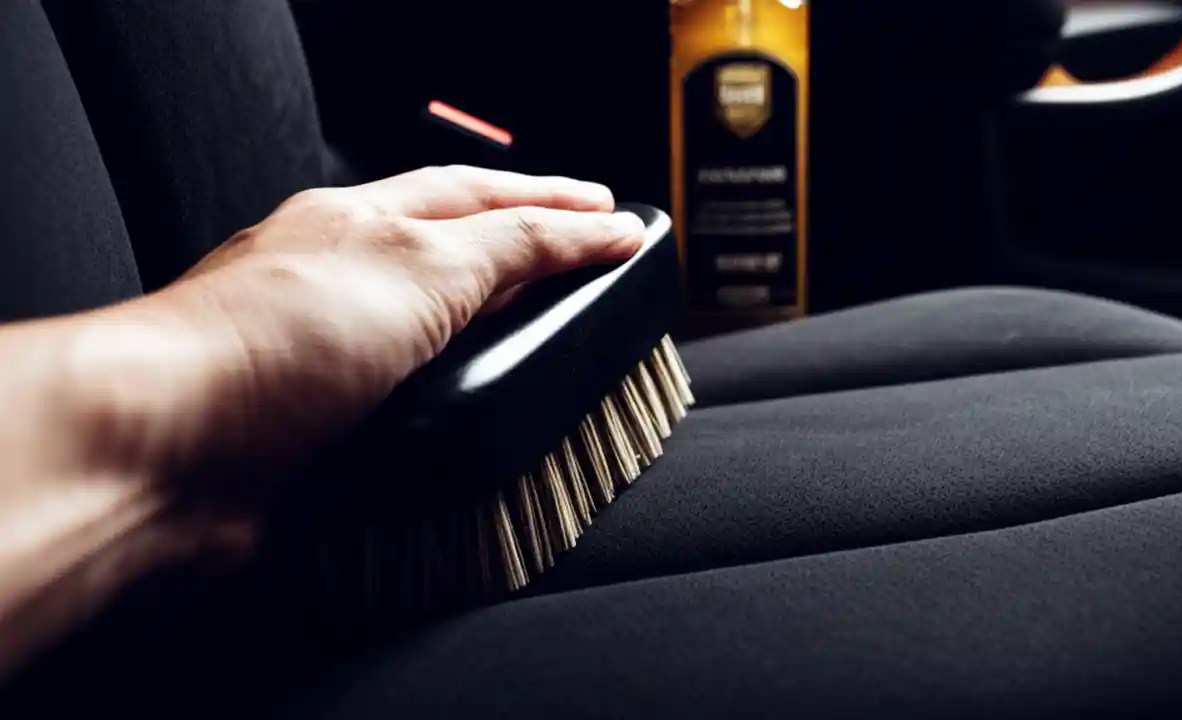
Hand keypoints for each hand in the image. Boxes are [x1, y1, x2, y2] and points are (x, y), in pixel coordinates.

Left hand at [69, 166, 644, 485]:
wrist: (169, 448)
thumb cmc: (266, 341)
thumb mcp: (419, 265)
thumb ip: (515, 246)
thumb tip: (596, 228)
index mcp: (361, 223)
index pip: (477, 197)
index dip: (552, 204)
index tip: (612, 218)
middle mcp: (343, 284)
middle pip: (453, 265)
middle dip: (524, 266)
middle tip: (589, 270)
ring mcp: (329, 358)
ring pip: (429, 342)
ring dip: (490, 347)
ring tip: (548, 345)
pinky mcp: (323, 431)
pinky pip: (405, 417)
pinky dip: (450, 420)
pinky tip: (475, 427)